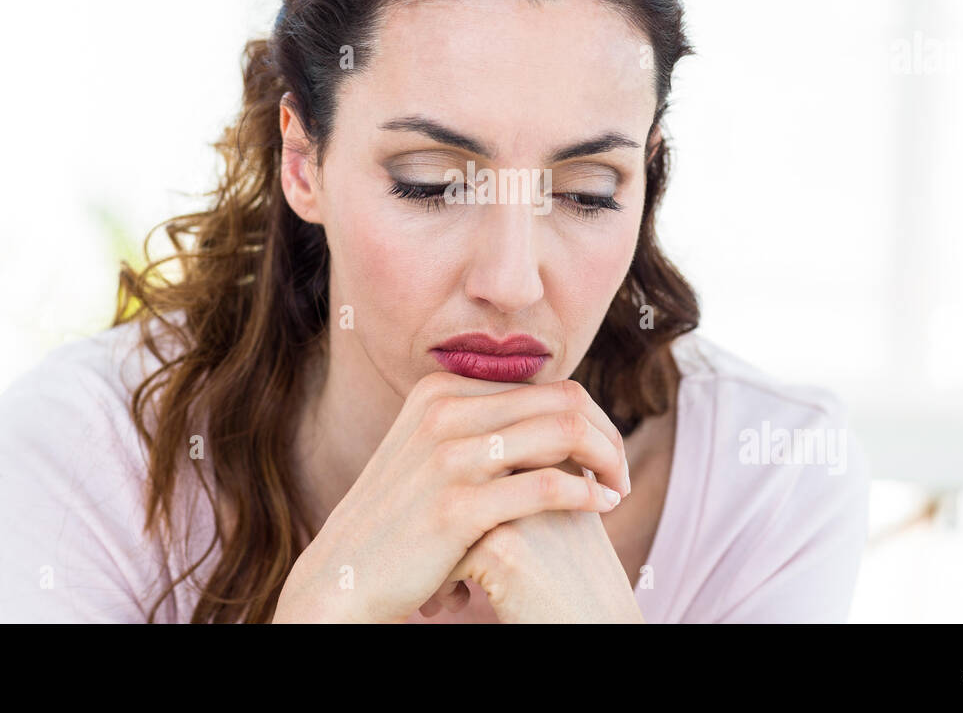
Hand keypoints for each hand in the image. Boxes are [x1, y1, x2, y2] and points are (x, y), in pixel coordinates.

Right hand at [272, 374, 630, 622]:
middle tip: (619, 473)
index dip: (589, 417)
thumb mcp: (431, 453)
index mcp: (440, 390)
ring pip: (563, 431)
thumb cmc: (399, 521)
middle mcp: (443, 410)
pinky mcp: (456, 505)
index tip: (605, 452)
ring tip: (617, 491)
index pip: (546, 385)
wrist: (343, 577)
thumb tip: (550, 412)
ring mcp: (448, 455)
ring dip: (606, 460)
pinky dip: (587, 494)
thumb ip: (480, 426)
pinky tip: (601, 508)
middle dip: (606, 435)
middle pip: (562, 400)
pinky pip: (548, 485)